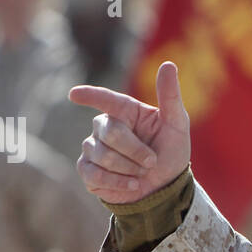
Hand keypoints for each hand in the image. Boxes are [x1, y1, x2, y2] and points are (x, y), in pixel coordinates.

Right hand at [67, 61, 191, 203]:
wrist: (165, 187)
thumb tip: (167, 64)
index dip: (90, 96)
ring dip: (130, 169)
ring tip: (142, 173)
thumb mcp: (177, 125)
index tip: (74, 94)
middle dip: (136, 151)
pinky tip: (132, 185)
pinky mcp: (87, 170)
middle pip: (111, 132)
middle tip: (152, 162)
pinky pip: (94, 174)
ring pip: (102, 155)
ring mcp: (92, 148)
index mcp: (125, 111)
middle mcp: (104, 126)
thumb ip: (170, 96)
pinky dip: (117, 183)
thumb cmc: (170, 152)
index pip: (105, 100)